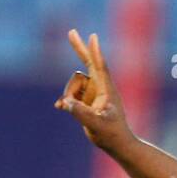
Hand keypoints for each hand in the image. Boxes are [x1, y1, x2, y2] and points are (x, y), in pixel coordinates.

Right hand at [54, 30, 133, 155]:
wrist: (117, 145)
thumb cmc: (112, 135)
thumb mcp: (95, 125)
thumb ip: (80, 113)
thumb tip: (65, 103)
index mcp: (107, 90)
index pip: (100, 68)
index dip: (95, 53)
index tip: (93, 37)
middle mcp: (100, 88)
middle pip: (88, 63)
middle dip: (79, 48)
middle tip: (71, 32)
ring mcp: (93, 94)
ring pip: (74, 84)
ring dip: (69, 95)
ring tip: (73, 110)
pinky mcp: (87, 101)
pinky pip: (71, 94)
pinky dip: (65, 100)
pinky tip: (59, 107)